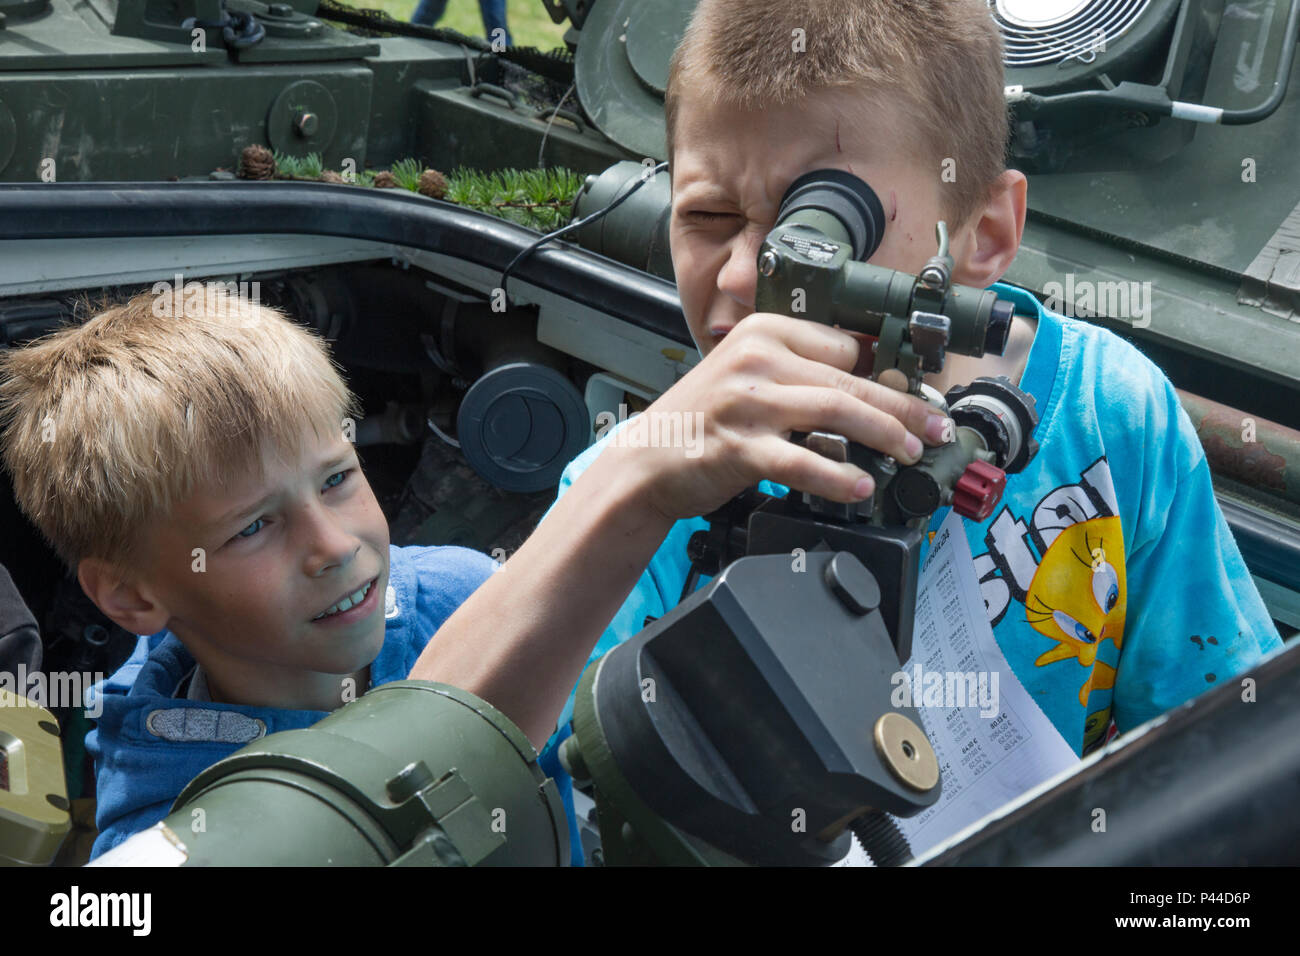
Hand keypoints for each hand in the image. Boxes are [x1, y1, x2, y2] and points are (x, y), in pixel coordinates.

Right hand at [611, 313, 952, 521]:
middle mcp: (756, 359)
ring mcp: (747, 403)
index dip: (887, 373)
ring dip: (884, 434)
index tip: (917, 395)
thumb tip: (870, 390)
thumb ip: (799, 375)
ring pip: (835, 411)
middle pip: (850, 379)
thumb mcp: (749, 378)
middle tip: (936, 428)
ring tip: (910, 454)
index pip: (845, 345)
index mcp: (764, 332)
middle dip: (904, 406)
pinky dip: (837, 475)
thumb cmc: (701, 422)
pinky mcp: (739, 447)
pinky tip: (859, 487)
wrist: (644, 463)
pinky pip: (801, 460)